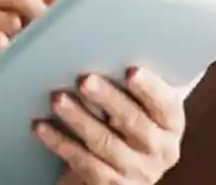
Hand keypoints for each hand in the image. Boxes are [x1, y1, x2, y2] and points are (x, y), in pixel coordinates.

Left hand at [34, 67, 184, 184]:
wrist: (123, 170)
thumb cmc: (129, 124)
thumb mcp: (143, 106)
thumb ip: (135, 85)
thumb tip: (111, 43)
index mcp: (172, 124)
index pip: (166, 104)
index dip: (150, 88)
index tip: (131, 71)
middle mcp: (159, 150)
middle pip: (133, 122)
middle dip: (108, 99)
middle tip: (85, 79)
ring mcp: (135, 171)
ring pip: (104, 143)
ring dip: (79, 119)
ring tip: (58, 98)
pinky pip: (83, 163)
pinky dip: (61, 143)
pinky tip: (43, 127)